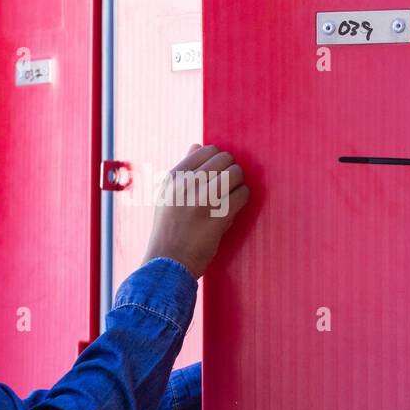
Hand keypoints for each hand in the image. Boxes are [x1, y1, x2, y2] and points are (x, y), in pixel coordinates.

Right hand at [141, 143, 250, 279]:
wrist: (166, 265)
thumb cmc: (169, 231)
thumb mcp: (168, 196)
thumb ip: (183, 171)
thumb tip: (197, 145)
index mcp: (173, 177)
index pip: (206, 149)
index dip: (218, 161)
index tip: (218, 175)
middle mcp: (187, 184)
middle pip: (224, 158)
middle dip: (230, 171)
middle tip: (228, 187)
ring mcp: (203, 199)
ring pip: (236, 173)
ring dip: (238, 184)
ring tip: (232, 197)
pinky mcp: (218, 215)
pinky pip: (243, 194)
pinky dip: (243, 199)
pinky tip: (235, 208)